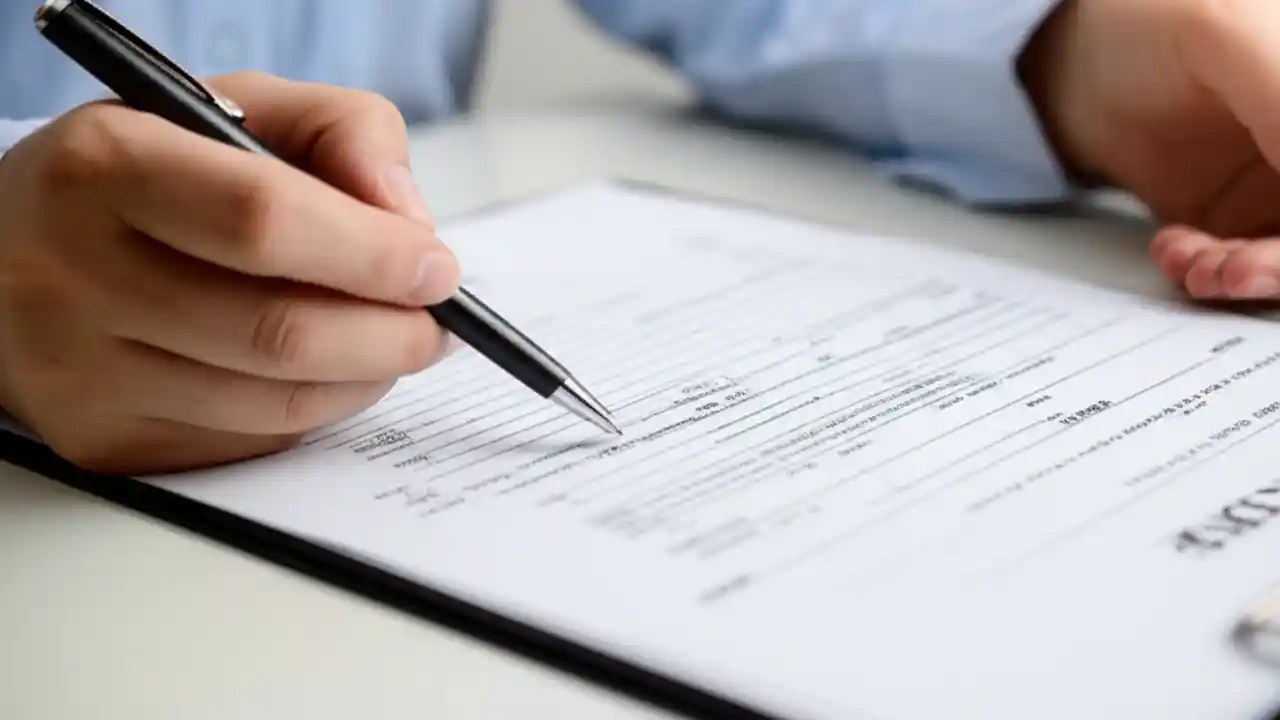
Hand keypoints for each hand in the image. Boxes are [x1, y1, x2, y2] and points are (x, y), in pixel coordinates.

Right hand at [0, 72, 458, 473]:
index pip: (263, 220)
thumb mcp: (241, 111)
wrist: (15, 248)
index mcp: (106, 165)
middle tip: (435, 321)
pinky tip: (324, 372)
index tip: (435, 267)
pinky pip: (250, 442)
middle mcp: (75, 274)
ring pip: (274, 404)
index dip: (371, 254)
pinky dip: (314, 411)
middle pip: (277, 331)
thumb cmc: (152, 172)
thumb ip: (346, 133)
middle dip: (390, 334)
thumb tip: (411, 225)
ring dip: (365, 378)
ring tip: (391, 342)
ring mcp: (81, 371)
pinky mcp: (102, 439)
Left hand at [1022, 0, 1279, 298]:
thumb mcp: (1225, 31)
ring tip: (1194, 266)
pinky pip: (1242, 263)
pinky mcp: (1237, 215)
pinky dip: (1210, 270)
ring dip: (1247, 276)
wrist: (1074, 50)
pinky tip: (1174, 252)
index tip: (1272, 253)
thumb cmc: (1150, 13)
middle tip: (1230, 273)